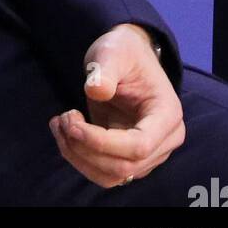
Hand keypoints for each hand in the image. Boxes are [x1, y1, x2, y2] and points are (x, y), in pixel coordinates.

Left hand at [49, 23, 185, 187]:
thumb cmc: (123, 51)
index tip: (71, 122)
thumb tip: (95, 90)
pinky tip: (65, 132)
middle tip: (62, 118)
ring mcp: (147, 153)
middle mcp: (163, 141)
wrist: (125, 56)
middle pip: (124, 166)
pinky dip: (80, 158)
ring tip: (60, 124)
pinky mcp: (128, 156)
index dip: (102, 142)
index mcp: (167, 116)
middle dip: (85, 148)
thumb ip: (105, 69)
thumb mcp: (113, 51)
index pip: (139, 146)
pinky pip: (104, 171)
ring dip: (79, 157)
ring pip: (113, 176)